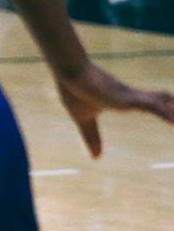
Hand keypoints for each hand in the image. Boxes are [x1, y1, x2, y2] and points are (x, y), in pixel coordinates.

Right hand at [54, 62, 173, 157]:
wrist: (67, 72)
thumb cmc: (74, 91)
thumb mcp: (83, 119)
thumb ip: (91, 136)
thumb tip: (96, 158)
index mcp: (123, 100)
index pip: (151, 102)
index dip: (166, 108)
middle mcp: (131, 97)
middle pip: (162, 100)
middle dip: (173, 109)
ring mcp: (130, 96)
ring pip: (161, 103)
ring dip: (173, 112)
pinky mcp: (126, 98)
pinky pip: (151, 105)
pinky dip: (164, 113)